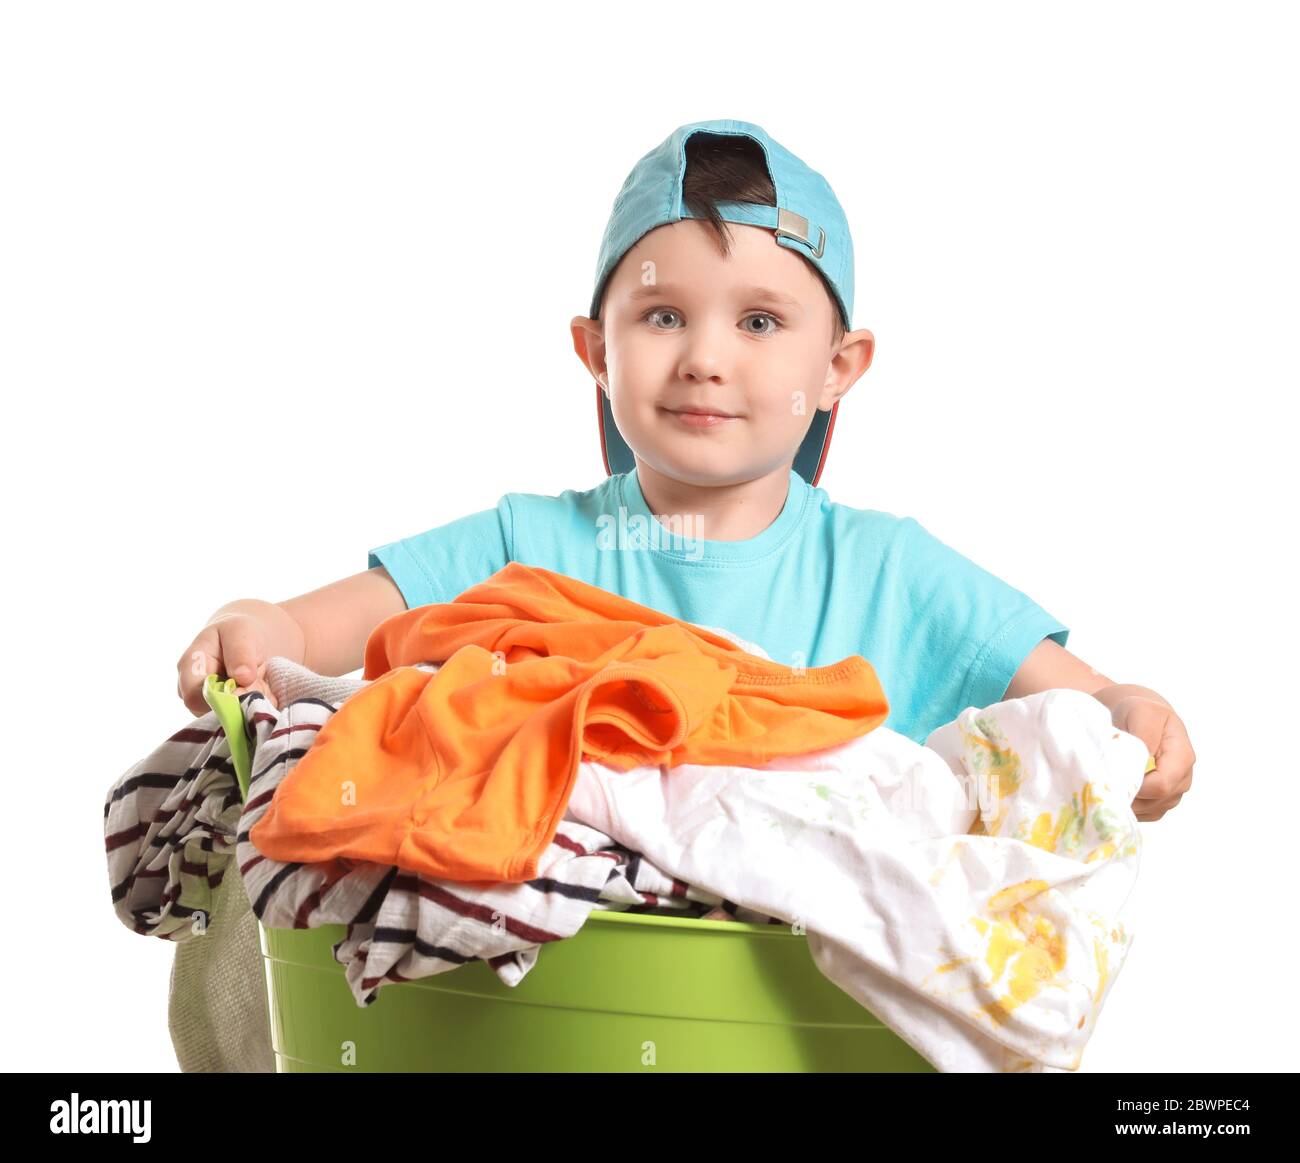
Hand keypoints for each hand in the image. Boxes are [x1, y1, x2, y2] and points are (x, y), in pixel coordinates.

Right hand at [176, 612, 279, 715]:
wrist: (243, 641)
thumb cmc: (238, 634)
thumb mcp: (241, 633)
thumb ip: (240, 653)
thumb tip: (243, 678)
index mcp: (190, 665)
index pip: (193, 695)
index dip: (220, 698)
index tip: (247, 686)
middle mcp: (191, 688)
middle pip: (209, 712)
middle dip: (239, 703)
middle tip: (260, 684)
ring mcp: (203, 702)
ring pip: (225, 717)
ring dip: (248, 706)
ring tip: (261, 683)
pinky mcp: (220, 711)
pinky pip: (237, 719)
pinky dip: (253, 709)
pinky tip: (263, 692)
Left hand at [1095, 686, 1194, 821]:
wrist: (1138, 717)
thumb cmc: (1139, 711)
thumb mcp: (1141, 712)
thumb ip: (1143, 737)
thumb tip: (1143, 764)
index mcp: (1183, 757)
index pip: (1162, 784)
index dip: (1136, 784)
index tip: (1111, 773)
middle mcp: (1182, 780)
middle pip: (1154, 801)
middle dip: (1126, 792)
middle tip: (1101, 779)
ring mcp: (1172, 794)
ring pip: (1146, 810)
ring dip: (1123, 799)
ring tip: (1106, 780)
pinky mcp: (1158, 803)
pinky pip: (1141, 814)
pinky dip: (1124, 805)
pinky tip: (1113, 788)